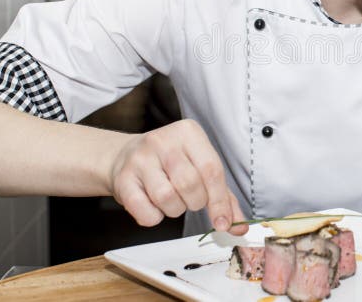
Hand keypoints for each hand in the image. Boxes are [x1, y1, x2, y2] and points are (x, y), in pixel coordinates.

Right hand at [108, 119, 246, 234]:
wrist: (125, 157)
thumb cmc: (171, 164)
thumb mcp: (200, 169)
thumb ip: (223, 197)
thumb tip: (239, 227)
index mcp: (189, 133)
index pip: (212, 170)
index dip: (219, 201)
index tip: (223, 223)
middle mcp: (163, 140)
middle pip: (191, 185)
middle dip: (195, 202)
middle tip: (188, 198)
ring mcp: (140, 158)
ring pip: (168, 198)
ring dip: (174, 210)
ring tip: (170, 199)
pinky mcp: (122, 178)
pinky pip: (145, 211)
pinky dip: (153, 217)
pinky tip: (152, 205)